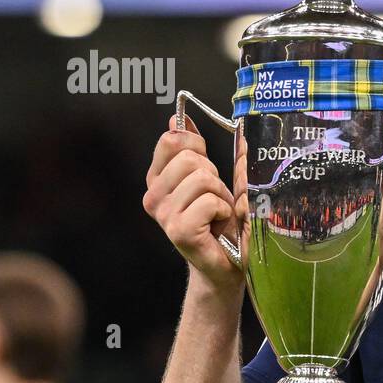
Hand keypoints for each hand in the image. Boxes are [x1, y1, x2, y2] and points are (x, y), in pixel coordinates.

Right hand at [143, 113, 245, 292]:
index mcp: (158, 179)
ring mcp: (164, 215)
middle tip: (215, 198)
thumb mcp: (210, 178)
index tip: (206, 164)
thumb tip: (180, 118)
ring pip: (202, 178)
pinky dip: (224, 211)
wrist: (228, 263)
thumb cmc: (221, 221)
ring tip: (219, 213)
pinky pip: (210, 202)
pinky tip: (219, 225)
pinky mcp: (179, 231)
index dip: (197, 146)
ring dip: (222, 194)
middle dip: (214, 174)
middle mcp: (154, 196)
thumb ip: (196, 150)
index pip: (172, 140)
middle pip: (189, 158)